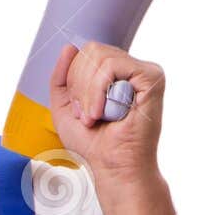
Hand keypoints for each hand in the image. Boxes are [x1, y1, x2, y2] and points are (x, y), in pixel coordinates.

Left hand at [46, 40, 163, 187]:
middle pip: (92, 50)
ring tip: (94, 117)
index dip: (74, 80)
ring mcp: (143, 72)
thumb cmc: (93, 144)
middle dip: (79, 86)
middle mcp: (131, 69)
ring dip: (87, 92)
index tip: (81, 112)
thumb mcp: (65, 107)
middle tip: (86, 116)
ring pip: (100, 57)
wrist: (112, 168)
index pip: (86, 53)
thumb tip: (69, 46)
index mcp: (114, 74)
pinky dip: (98, 90)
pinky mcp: (152, 77)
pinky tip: (102, 112)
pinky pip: (112, 66)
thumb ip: (62, 77)